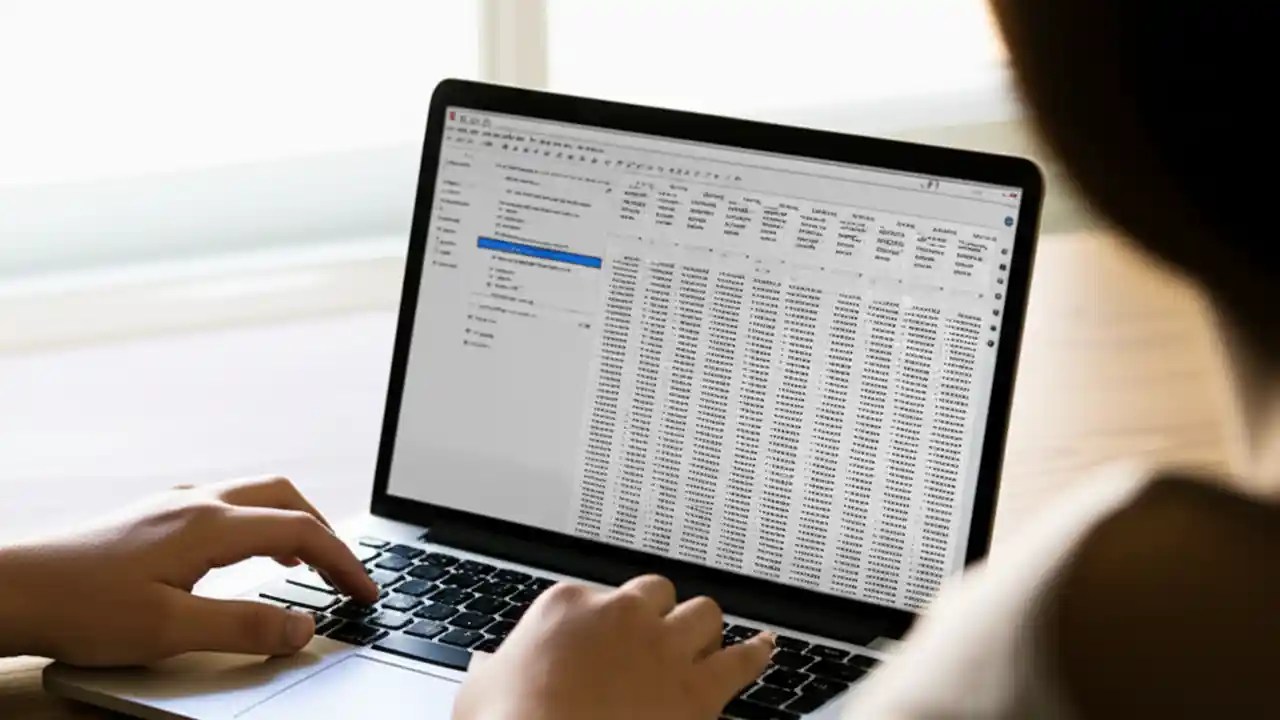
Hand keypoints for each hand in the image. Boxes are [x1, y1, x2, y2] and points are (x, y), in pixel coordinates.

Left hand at [0, 476, 376, 665]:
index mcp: (210, 525)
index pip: (302, 532)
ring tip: (310, 561)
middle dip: (327, 531)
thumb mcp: (171, 630)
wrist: (12, 588)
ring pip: (255, 495)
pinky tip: (247, 552)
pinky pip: (226, 504)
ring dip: (293, 522)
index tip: (366, 591)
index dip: (344, 562)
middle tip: (346, 572)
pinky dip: (259, 523)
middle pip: (286, 497)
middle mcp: (197, 503)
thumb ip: (246, 625)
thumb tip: (305, 627)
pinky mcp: (153, 515)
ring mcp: (173, 504)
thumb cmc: (82, 608)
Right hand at [453, 574, 774, 719]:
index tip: (600, 644)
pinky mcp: (698, 690)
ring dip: (702, 629)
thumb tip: (489, 668)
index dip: (602, 624)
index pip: (596, 598)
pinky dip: (755, 654)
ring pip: (703, 614)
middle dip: (657, 614)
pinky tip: (764, 649)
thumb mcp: (481, 692)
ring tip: (704, 640)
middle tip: (653, 638)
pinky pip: (742, 660)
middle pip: (656, 593)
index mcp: (568, 606)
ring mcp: (664, 649)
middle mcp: (621, 616)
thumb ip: (493, 670)